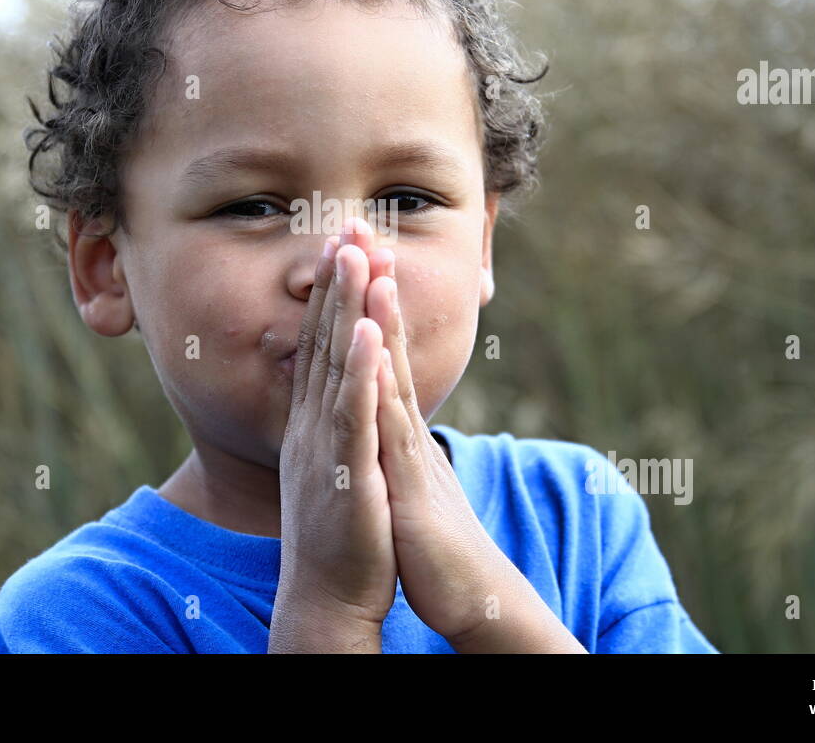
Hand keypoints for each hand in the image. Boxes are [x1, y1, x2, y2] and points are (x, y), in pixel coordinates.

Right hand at [271, 219, 398, 646]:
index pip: (322, 342)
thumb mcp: (335, 464)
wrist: (328, 595)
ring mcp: (325, 446)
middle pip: (325, 339)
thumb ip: (339, 422)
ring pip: (335, 365)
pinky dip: (358, 370)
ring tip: (355, 256)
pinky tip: (366, 330)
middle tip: (348, 225)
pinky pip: (352, 415)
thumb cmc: (341, 532)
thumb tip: (347, 390)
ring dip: (346, 308)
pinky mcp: (344, 474)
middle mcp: (312, 424)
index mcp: (314, 421)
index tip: (345, 244)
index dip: (333, 292)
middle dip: (337, 281)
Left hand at [364, 244, 570, 647]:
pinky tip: (373, 340)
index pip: (378, 346)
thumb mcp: (404, 475)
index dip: (364, 297)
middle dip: (372, 282)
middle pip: (387, 340)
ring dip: (382, 313)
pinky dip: (380, 377)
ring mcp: (407, 444)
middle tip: (359, 224)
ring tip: (371, 261)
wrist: (464, 590)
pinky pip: (389, 420)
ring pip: (392, 369)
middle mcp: (403, 421)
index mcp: (395, 421)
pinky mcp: (406, 476)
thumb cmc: (430, 536)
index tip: (350, 249)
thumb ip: (393, 437)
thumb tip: (383, 411)